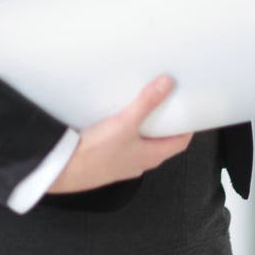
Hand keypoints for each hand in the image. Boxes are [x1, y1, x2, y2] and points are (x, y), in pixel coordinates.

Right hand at [47, 75, 192, 193]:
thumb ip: (147, 103)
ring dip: (144, 127)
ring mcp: (124, 161)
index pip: (180, 142)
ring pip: (141, 143)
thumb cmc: (97, 154)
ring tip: (140, 106)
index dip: (186, 127)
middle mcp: (141, 161)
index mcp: (151, 155)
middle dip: (164, 123)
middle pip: (161, 141)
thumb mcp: (125, 123)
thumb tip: (167, 84)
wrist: (66, 169)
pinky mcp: (108, 158)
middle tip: (165, 103)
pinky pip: (124, 143)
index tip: (188, 110)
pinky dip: (126, 131)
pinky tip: (115, 119)